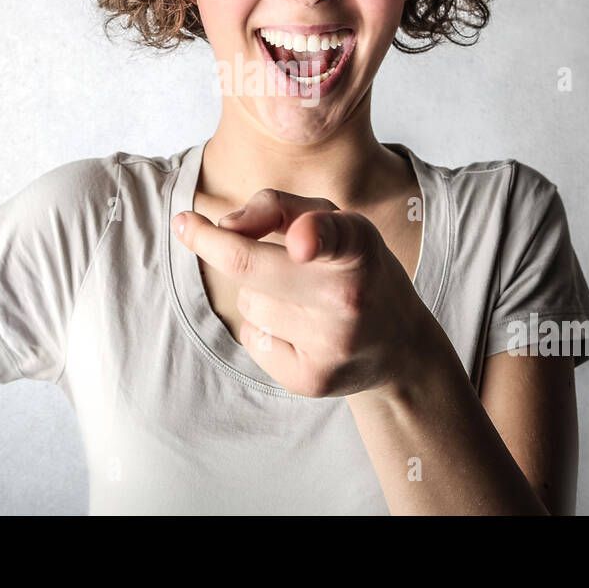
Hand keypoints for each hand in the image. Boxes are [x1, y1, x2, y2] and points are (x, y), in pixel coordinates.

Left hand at [171, 188, 436, 398]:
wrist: (400, 346)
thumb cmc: (354, 268)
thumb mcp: (335, 222)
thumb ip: (278, 207)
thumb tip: (224, 224)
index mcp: (358, 246)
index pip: (332, 237)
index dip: (313, 237)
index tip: (300, 242)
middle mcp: (348, 296)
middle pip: (248, 266)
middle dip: (210, 242)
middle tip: (188, 225)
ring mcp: (330, 344)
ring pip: (247, 302)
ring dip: (256, 294)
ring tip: (302, 301)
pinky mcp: (311, 380)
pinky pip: (251, 339)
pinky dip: (262, 330)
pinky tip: (300, 333)